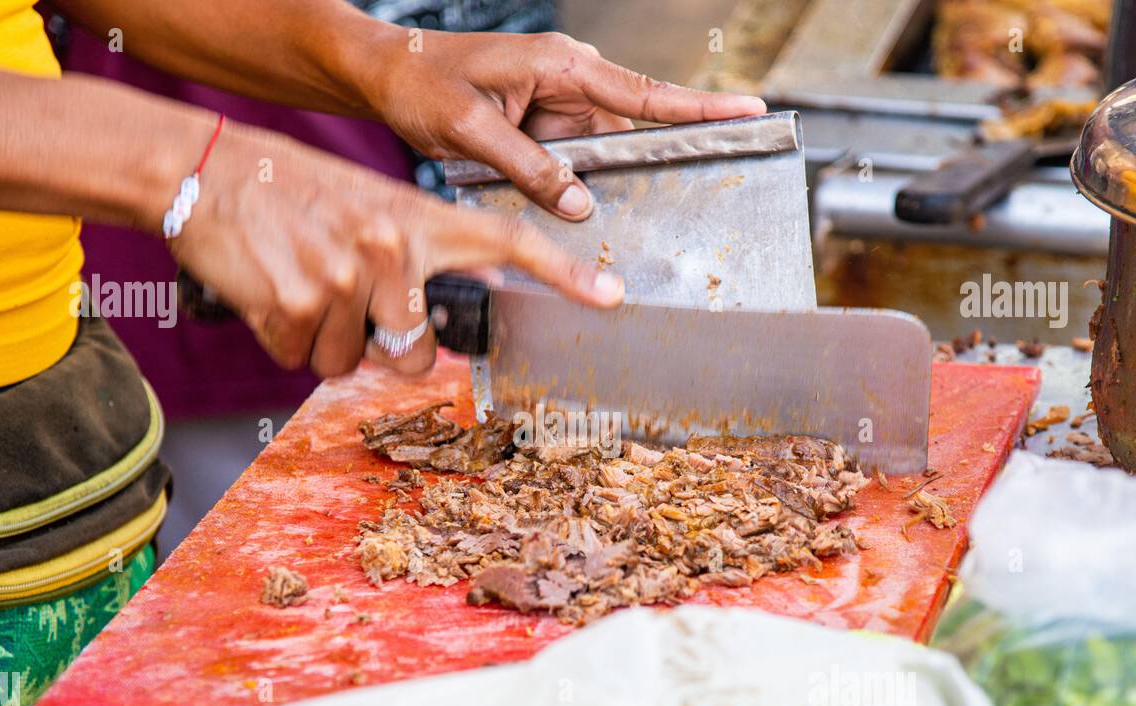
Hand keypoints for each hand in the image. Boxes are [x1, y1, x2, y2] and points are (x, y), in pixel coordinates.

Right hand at [168, 123, 622, 377]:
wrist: (204, 170)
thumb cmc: (289, 191)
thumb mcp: (367, 205)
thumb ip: (409, 257)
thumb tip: (423, 331)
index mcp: (415, 218)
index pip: (505, 242)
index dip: (562, 273)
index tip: (610, 296)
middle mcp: (390, 248)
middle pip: (413, 355)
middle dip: (382, 352)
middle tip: (345, 306)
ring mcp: (343, 280)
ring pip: (346, 362)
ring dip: (320, 341)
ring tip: (297, 281)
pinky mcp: (293, 307)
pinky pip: (298, 358)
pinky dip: (280, 338)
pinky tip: (268, 290)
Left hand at [356, 31, 766, 219]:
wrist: (386, 75)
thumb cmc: (423, 84)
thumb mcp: (471, 129)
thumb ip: (528, 167)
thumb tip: (579, 205)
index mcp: (561, 67)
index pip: (644, 92)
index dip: (698, 108)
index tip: (749, 112)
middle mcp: (569, 83)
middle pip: (634, 127)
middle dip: (659, 157)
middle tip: (702, 180)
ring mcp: (557, 107)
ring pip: (604, 153)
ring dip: (606, 182)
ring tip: (619, 207)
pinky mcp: (543, 129)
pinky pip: (574, 163)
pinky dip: (574, 187)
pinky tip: (571, 208)